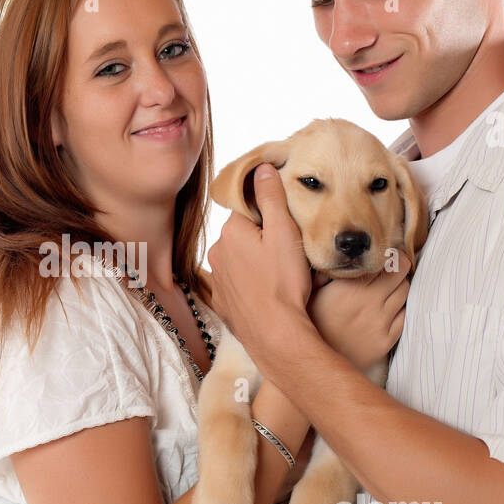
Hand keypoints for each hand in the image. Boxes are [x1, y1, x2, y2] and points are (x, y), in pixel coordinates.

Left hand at [207, 163, 312, 362]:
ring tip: (278, 276)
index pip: (248, 209)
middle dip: (262, 239)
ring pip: (239, 260)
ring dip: (254, 262)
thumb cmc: (284, 282)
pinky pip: (235, 285)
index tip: (286, 226)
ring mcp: (217, 279)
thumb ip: (272, 197)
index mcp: (231, 230)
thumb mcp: (285, 233)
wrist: (276, 334)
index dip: (270, 214)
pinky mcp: (221, 302)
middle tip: (287, 253)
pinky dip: (248, 285)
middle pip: (243, 234)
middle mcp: (217, 251)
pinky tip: (266, 293)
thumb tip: (261, 169)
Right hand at [308, 251, 410, 370]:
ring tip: (387, 291)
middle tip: (390, 271)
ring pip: (405, 292)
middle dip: (398, 268)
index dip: (388, 256)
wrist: (315, 362)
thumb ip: (325, 273)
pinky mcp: (386, 340)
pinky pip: (404, 316)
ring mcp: (380, 322)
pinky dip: (399, 310)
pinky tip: (387, 311)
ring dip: (399, 287)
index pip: (386, 260)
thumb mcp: (311, 293)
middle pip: (402, 272)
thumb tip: (339, 257)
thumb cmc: (311, 324)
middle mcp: (369, 301)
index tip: (383, 257)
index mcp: (350, 286)